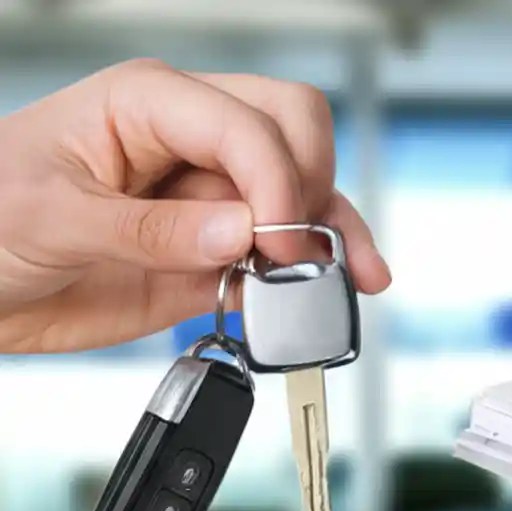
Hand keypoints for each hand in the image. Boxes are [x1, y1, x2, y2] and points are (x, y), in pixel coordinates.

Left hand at [0, 58, 391, 353]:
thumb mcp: (51, 218)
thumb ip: (151, 228)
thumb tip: (240, 230)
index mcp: (148, 104)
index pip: (246, 121)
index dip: (275, 178)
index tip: (275, 240)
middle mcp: (192, 140)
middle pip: (295, 130)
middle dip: (312, 187)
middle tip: (298, 251)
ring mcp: (211, 195)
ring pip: (306, 192)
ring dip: (333, 234)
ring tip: (352, 280)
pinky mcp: (218, 248)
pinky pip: (283, 254)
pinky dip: (310, 276)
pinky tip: (323, 296)